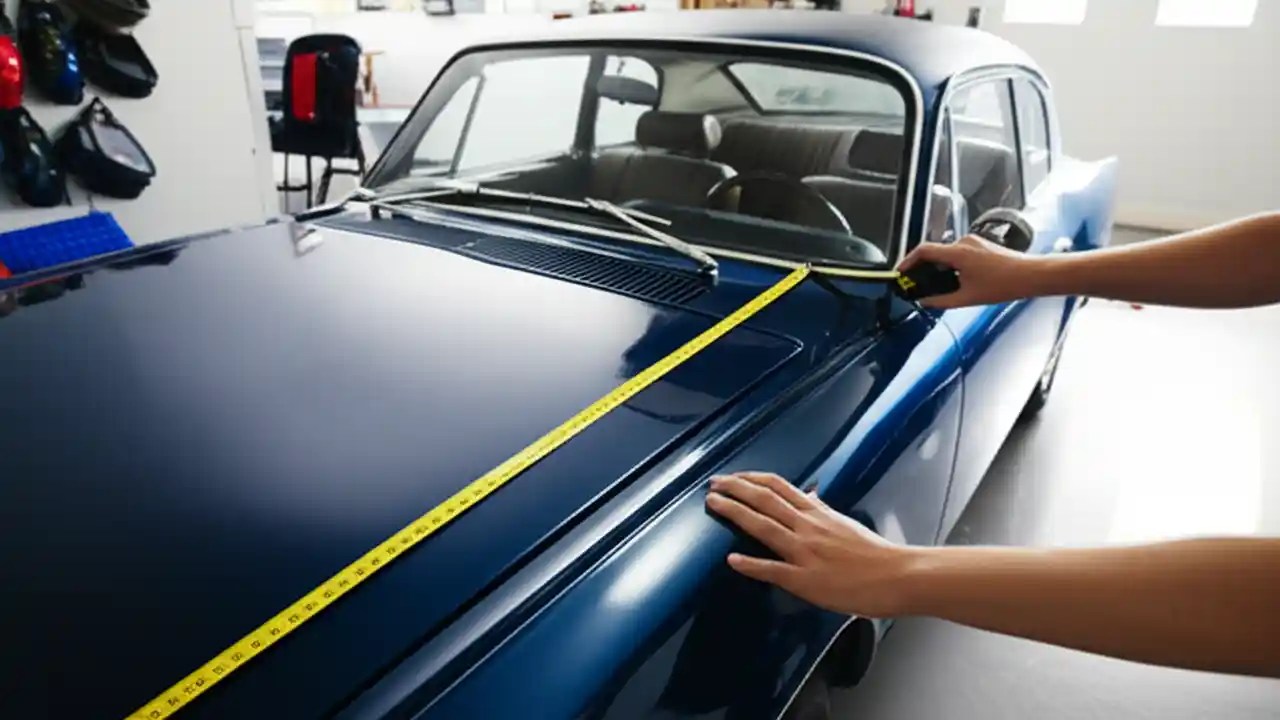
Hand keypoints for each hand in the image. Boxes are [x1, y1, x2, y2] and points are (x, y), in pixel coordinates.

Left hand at [705, 472, 917, 617]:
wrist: (898, 576)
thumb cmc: (876, 554)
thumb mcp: (845, 523)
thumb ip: (822, 511)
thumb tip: (809, 495)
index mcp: (818, 513)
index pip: (778, 487)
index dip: (751, 479)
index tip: (733, 477)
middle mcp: (809, 527)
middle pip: (765, 500)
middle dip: (735, 489)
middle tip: (713, 484)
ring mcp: (806, 552)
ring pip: (764, 526)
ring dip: (736, 513)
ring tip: (714, 505)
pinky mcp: (807, 580)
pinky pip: (773, 570)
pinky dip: (751, 564)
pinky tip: (732, 560)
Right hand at [897, 233, 1044, 308]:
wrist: (1031, 275)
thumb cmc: (1004, 284)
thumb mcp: (968, 298)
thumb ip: (941, 300)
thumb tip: (925, 301)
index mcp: (958, 253)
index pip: (924, 250)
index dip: (908, 261)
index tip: (900, 272)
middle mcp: (964, 242)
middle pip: (935, 253)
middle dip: (924, 268)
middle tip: (917, 283)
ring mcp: (974, 242)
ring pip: (947, 254)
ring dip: (940, 268)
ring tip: (939, 285)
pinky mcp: (981, 245)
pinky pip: (959, 253)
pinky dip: (952, 265)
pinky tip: (957, 280)